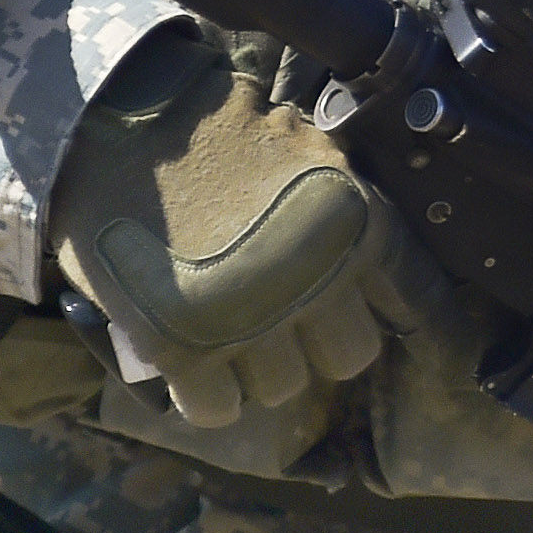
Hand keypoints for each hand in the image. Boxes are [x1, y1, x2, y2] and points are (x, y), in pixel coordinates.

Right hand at [49, 29, 432, 429]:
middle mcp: (315, 281)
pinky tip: (194, 369)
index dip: (412, 315)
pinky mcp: (186, 351)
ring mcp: (252, 322)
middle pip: (349, 356)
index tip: (411, 329)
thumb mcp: (304, 154)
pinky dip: (207, 395)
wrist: (120, 124)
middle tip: (286, 320)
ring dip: (259, 367)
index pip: (412, 294)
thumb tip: (364, 270)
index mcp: (353, 226)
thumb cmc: (210, 133)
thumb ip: (338, 212)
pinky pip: (218, 408)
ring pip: (284, 386)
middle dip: (319, 341)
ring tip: (228, 334)